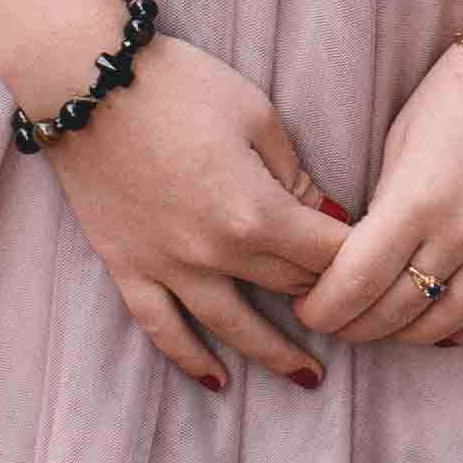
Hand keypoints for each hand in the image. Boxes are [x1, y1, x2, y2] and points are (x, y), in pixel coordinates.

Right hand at [41, 30, 349, 391]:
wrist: (87, 80)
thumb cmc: (180, 85)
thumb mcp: (256, 115)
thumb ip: (294, 174)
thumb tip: (325, 216)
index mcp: (255, 211)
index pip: (325, 253)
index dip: (357, 256)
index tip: (375, 257)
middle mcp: (215, 252)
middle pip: (287, 287)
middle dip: (324, 294)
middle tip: (353, 307)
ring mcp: (168, 266)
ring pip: (232, 326)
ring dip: (274, 354)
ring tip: (307, 377)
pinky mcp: (128, 267)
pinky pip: (161, 328)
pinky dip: (189, 359)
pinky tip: (216, 381)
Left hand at [293, 38, 462, 350]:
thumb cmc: (460, 89)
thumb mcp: (401, 139)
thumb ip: (382, 205)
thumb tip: (359, 259)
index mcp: (416, 198)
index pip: (355, 283)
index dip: (322, 309)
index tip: (308, 308)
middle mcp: (462, 231)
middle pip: (394, 312)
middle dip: (353, 324)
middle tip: (337, 319)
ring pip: (444, 325)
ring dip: (403, 334)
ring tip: (383, 323)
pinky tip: (441, 324)